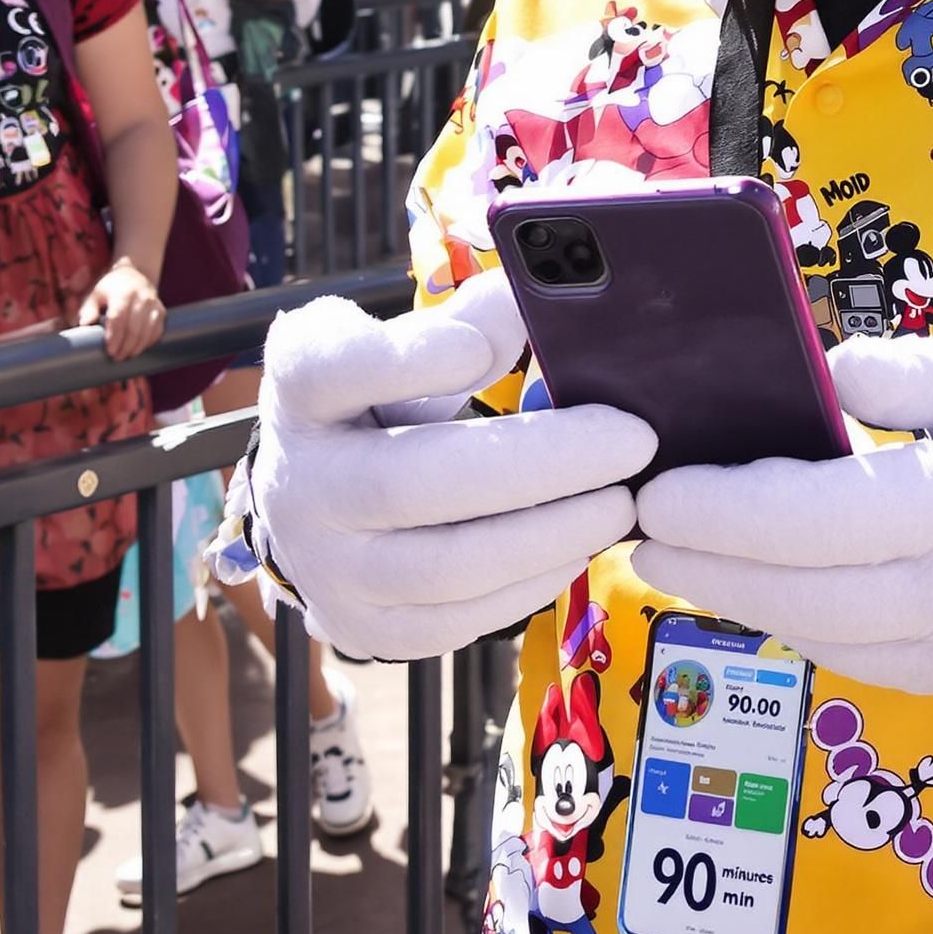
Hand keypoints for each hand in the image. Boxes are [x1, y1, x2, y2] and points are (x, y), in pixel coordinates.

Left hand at [80, 257, 165, 358]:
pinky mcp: (161, 310)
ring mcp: (153, 303)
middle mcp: (141, 296)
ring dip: (138, 346)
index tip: (110, 350)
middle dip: (126, 346)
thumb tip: (85, 324)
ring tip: (127, 356)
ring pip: (148, 330)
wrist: (133, 274)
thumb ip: (89, 309)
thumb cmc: (110, 289)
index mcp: (123, 291)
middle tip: (116, 358)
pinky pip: (158, 330)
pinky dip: (149, 342)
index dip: (114, 336)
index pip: (118, 317)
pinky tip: (139, 349)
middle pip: (135, 326)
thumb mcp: (96, 294)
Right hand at [253, 272, 655, 659]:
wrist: (309, 500)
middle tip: (634, 438)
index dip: (407, 359)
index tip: (483, 350)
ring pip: (444, 567)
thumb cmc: (380, 398)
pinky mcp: (360, 629)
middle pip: (412, 482)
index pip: (333, 367)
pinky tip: (579, 544)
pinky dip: (528, 584)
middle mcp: (298, 482)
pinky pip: (455, 621)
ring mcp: (322, 568)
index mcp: (304, 385)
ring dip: (550, 534)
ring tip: (622, 501)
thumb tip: (554, 304)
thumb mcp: (405, 342)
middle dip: (540, 462)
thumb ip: (471, 321)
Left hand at [633, 331, 932, 699]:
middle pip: (805, 593)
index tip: (663, 486)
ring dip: (731, 596)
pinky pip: (843, 656)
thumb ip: (910, 370)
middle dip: (705, 561)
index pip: (831, 517)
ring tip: (669, 549)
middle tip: (638, 524)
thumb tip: (824, 371)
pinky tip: (742, 579)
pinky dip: (784, 618)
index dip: (734, 508)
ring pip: (814, 637)